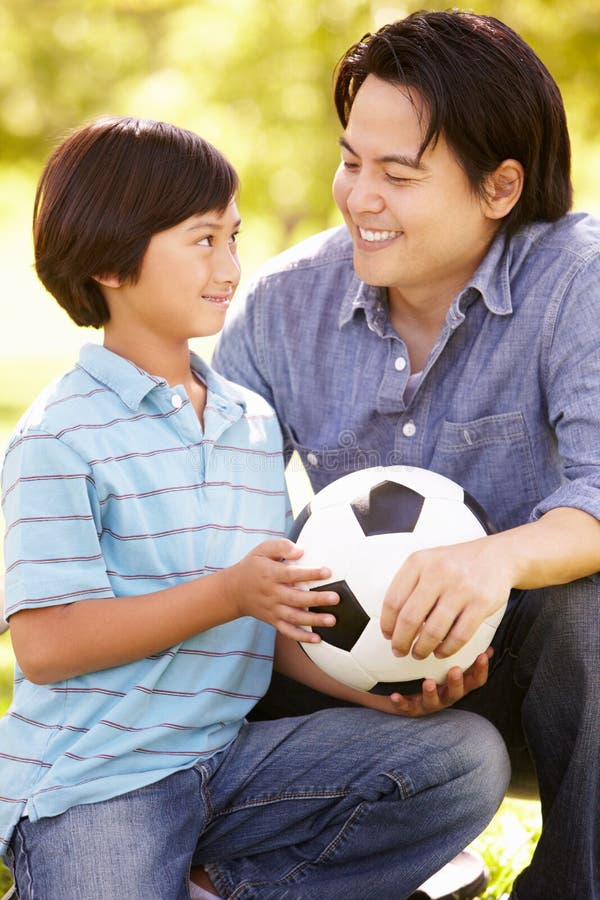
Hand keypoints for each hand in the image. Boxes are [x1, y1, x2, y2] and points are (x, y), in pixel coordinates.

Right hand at [222, 539, 337, 640]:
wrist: (233, 591)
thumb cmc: (252, 566)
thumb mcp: (262, 550)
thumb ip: (280, 547)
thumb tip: (300, 551)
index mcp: (271, 575)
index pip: (292, 574)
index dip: (310, 573)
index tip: (327, 572)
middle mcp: (272, 594)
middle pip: (296, 598)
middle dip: (317, 599)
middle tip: (336, 598)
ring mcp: (273, 610)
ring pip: (294, 617)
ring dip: (314, 620)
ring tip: (332, 620)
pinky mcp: (273, 621)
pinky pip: (288, 631)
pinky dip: (302, 637)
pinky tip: (317, 639)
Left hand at [380, 537, 511, 659]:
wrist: (497, 555)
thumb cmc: (456, 564)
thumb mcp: (428, 562)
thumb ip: (410, 585)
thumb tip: (393, 623)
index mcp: (419, 562)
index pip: (393, 600)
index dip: (387, 624)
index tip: (388, 636)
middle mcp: (438, 572)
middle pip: (410, 618)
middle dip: (401, 641)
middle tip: (399, 651)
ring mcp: (461, 588)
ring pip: (433, 631)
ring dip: (422, 649)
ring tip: (419, 653)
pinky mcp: (481, 602)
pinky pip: (459, 636)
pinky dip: (446, 649)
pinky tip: (440, 651)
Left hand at [381, 649, 491, 717]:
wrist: (406, 694)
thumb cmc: (434, 674)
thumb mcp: (451, 665)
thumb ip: (466, 654)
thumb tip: (486, 642)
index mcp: (458, 685)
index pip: (475, 680)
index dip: (481, 669)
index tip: (483, 655)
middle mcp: (446, 696)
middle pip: (456, 693)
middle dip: (456, 682)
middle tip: (455, 670)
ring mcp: (429, 704)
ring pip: (433, 702)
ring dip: (431, 692)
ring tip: (428, 682)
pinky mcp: (411, 708)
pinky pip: (406, 707)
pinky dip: (402, 702)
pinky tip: (396, 696)